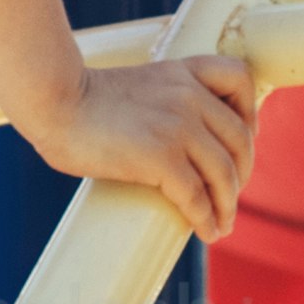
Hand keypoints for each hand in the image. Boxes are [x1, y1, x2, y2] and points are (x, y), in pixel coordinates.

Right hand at [23, 51, 259, 241]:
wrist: (53, 100)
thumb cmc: (79, 99)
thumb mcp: (136, 86)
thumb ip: (160, 102)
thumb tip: (164, 144)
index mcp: (182, 72)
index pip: (239, 80)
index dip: (249, 114)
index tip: (244, 139)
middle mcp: (189, 96)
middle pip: (240, 138)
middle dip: (241, 172)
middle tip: (229, 194)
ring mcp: (179, 125)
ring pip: (224, 172)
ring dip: (228, 204)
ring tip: (221, 223)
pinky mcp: (163, 156)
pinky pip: (197, 195)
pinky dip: (206, 218)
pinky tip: (205, 230)